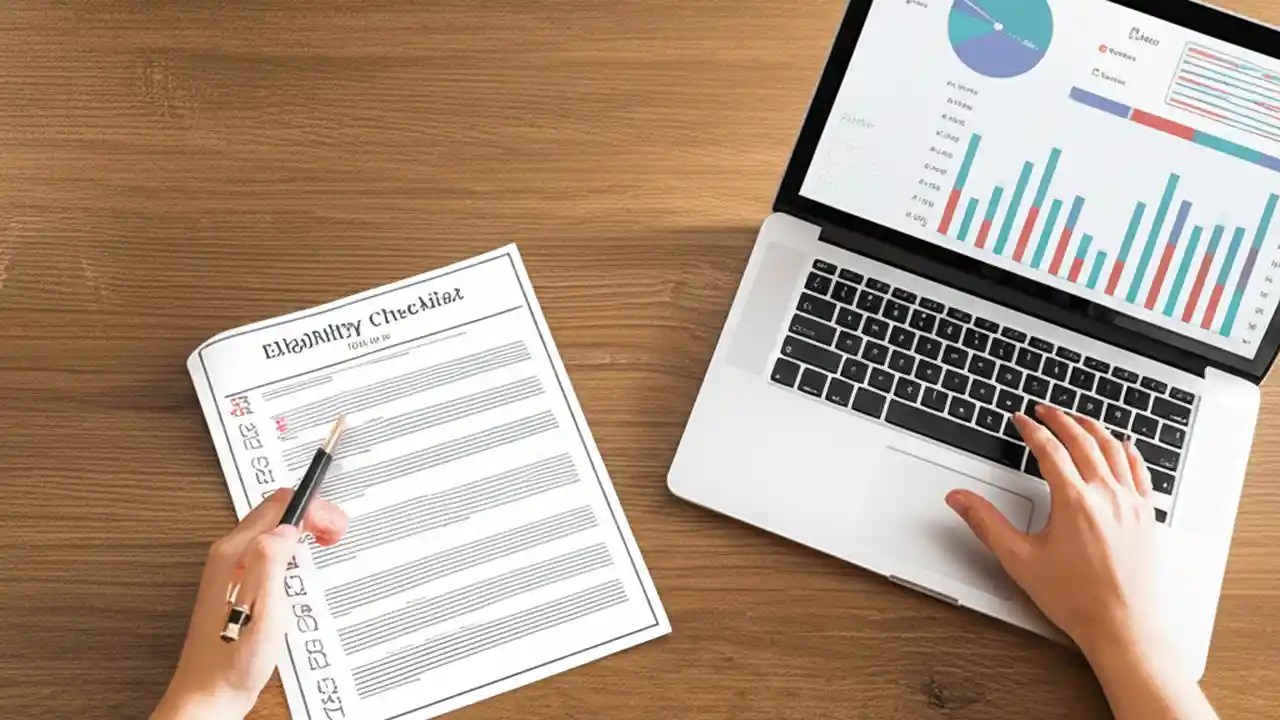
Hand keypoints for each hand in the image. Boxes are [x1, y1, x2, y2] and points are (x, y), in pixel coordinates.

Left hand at [152, 490, 348, 719]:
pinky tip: (305, 566)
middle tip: (334, 535)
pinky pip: (272, 550)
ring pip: (276, 530)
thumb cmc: (233, 661)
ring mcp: (234, 570)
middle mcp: (230, 557)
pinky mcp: (241, 585)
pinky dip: (295, 550)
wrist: (211, 694)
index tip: (331, 529)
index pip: (278, 505)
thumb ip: (271, 561)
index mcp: (234, 555)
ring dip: (305, 530)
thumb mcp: (263, 610)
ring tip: (326, 543)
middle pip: (277, 512)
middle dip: (313, 516)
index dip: (312, 509)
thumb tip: (287, 528)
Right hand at [946, 404, 1159, 652]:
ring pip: (1113, 450)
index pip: (1049, 450)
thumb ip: (986, 523)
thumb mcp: (1019, 559)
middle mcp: (1106, 496)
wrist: (1121, 626)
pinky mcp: (1145, 516)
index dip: (1031, 430)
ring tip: (1078, 419)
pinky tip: (1123, 445)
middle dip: (1060, 420)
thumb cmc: (1075, 598)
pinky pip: (1140, 472)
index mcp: (1075, 502)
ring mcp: (1130, 504)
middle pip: (1083, 441)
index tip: (1021, 419)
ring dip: (1092, 428)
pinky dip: (1128, 451)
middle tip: (1044, 409)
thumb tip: (959, 498)